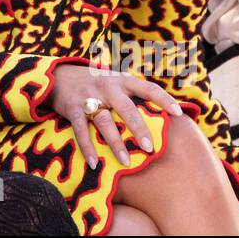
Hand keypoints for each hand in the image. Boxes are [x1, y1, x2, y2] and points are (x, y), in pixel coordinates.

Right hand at [50, 64, 182, 169]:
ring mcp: (89, 97)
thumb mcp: (116, 82)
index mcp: (122, 80)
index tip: (178, 113)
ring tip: (125, 161)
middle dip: (138, 128)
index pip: (147, 88)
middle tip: (150, 148)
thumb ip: (134, 95)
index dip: (163, 99)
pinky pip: (81, 130)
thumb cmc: (97, 84)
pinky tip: (95, 163)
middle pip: (126, 108)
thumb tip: (165, 114)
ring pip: (104, 121)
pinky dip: (87, 147)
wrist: (60, 75)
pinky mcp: (73, 108)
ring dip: (115, 143)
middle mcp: (107, 87)